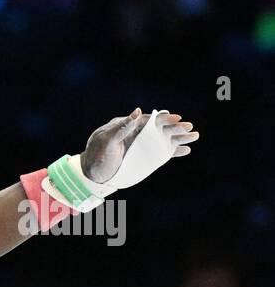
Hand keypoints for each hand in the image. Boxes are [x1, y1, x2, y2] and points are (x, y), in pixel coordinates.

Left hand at [80, 108, 198, 183]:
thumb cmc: (96, 156)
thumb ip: (121, 128)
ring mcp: (142, 146)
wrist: (92, 175)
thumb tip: (138, 111)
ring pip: (164, 140)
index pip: (148, 120)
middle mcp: (137, 134)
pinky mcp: (144, 157)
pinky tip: (187, 150)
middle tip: (189, 126)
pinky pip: (162, 153)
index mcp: (127, 126)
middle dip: (175, 127)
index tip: (176, 117)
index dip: (162, 118)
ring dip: (179, 138)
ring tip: (195, 135)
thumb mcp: (106, 142)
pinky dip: (174, 151)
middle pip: (159, 129)